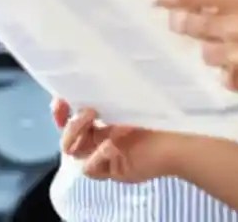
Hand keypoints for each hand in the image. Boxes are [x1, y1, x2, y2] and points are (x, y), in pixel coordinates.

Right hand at [53, 99, 182, 183]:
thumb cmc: (158, 114)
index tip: (59, 99)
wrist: (178, 139)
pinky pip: (89, 168)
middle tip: (77, 110)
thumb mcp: (129, 96)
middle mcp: (99, 137)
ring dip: (76, 134)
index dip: (60, 110)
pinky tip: (110, 145)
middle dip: (67, 122)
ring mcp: (103, 155)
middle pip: (67, 135)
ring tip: (93, 120)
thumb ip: (109, 89)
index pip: (69, 116)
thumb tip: (92, 67)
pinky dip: (96, 156)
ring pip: (73, 151)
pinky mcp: (111, 170)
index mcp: (101, 119)